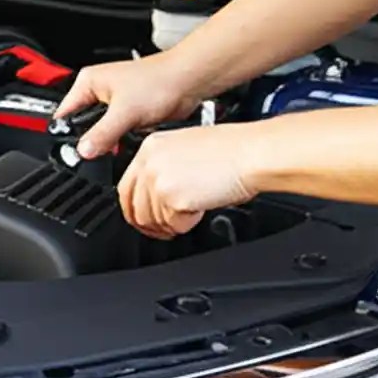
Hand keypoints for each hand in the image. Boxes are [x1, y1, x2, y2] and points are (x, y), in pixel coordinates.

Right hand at [53, 52, 201, 158]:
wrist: (188, 83)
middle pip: (83, 126)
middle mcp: (98, 91)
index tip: (73, 151)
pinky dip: (125, 139)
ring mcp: (115, 104)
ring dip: (111, 140)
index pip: (64, 114)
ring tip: (123, 137)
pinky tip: (133, 137)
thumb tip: (84, 151)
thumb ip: (101, 134)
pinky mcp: (129, 114)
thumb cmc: (159, 81)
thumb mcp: (124, 112)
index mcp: (88, 83)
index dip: (67, 134)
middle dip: (93, 139)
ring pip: (102, 132)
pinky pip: (118, 134)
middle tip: (104, 146)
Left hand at [118, 125, 258, 238]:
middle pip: (135, 209)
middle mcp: (149, 163)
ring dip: (173, 223)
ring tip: (193, 212)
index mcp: (150, 147)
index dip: (135, 210)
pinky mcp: (173, 198)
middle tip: (166, 229)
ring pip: (154, 220)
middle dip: (151, 224)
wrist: (250, 153)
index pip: (126, 188)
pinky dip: (188, 224)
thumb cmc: (230, 151)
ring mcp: (158, 181)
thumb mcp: (184, 148)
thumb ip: (163, 168)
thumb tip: (154, 195)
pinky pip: (175, 225)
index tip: (144, 219)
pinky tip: (201, 209)